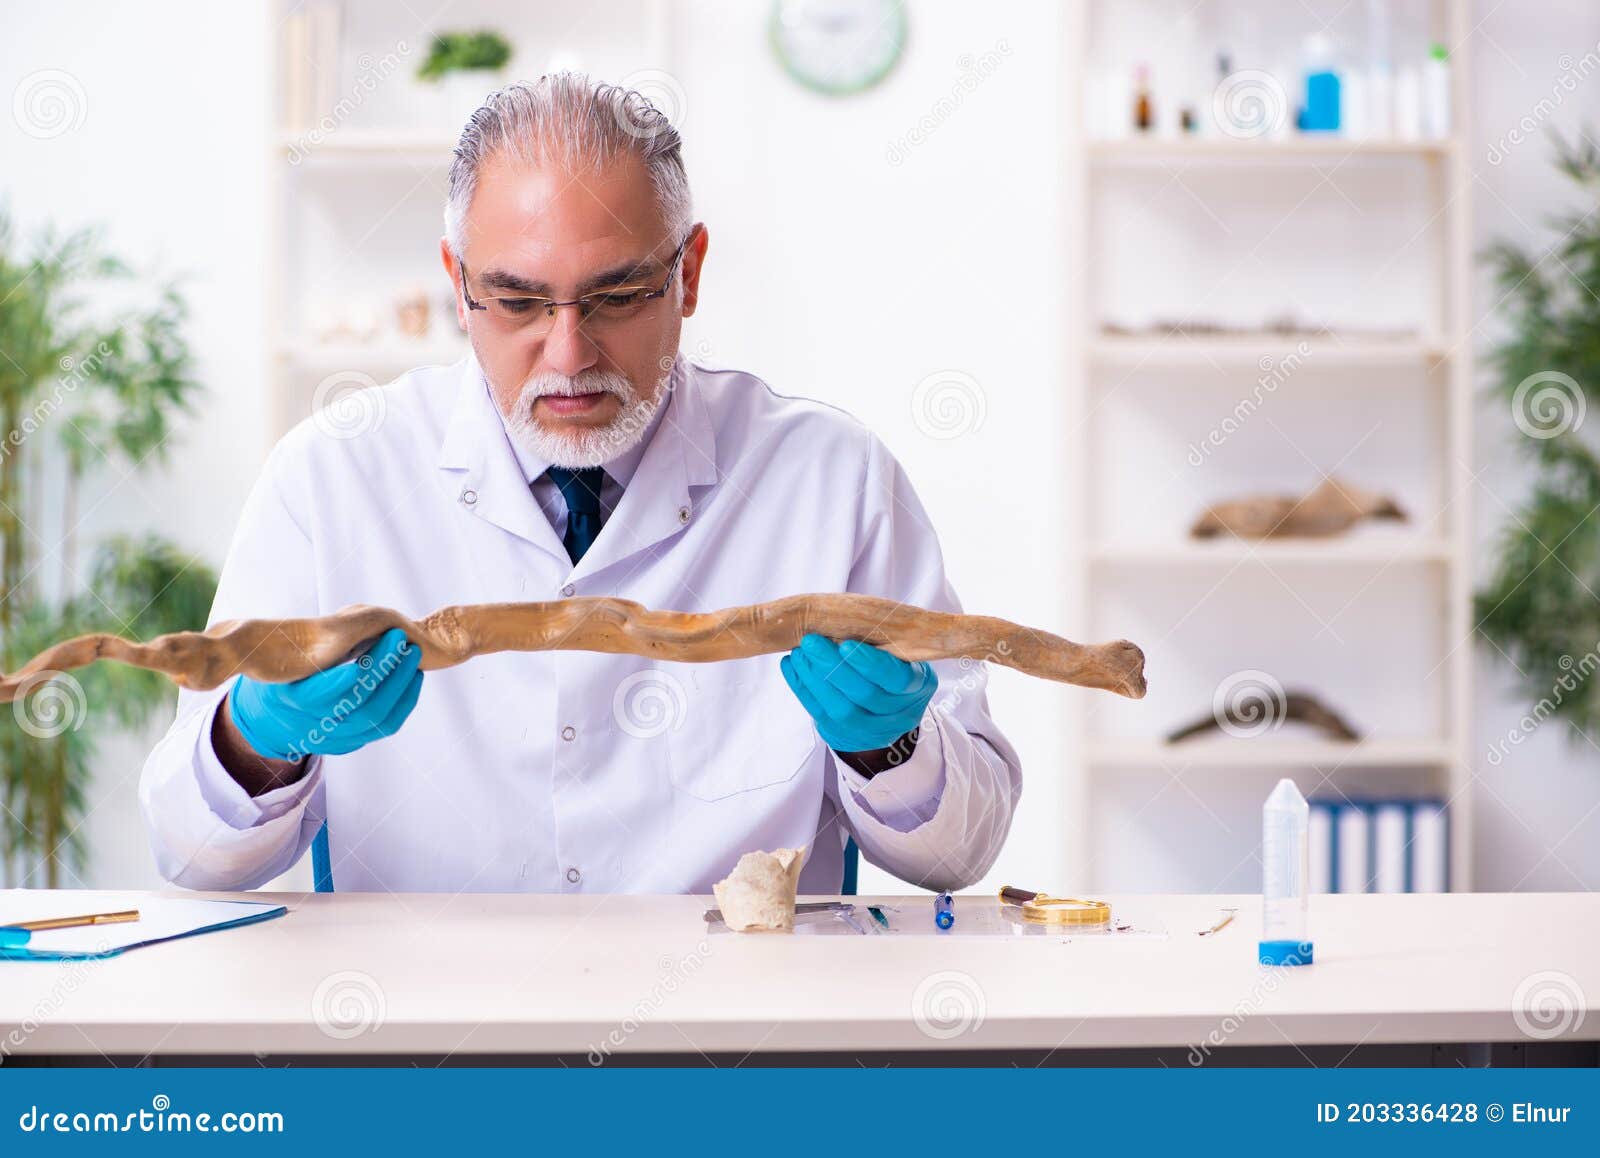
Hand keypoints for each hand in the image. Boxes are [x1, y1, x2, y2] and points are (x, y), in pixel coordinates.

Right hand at [228, 628, 424, 761]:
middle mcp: (311, 725)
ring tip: (411, 654)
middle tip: (398, 637)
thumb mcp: (285, 657)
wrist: (275, 718)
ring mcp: (334, 738)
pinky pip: (387, 726)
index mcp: (287, 699)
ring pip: (376, 718)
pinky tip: (414, 676)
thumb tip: (352, 621)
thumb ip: (313, 644)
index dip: (339, 680)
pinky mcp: (352, 742)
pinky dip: (405, 700)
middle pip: (356, 705)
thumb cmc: (286, 673)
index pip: (316, 696)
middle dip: (382, 669)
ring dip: (400, 683)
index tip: (363, 653)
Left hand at [779, 633, 937, 753]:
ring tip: (799, 653)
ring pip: (841, 710)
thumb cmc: (893, 665)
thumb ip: (883, 641)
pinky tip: (792, 665)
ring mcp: (873, 731)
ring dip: (815, 678)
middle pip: (864, 695)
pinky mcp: (845, 737)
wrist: (889, 709)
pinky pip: (821, 716)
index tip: (845, 643)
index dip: (870, 663)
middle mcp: (899, 713)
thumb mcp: (901, 652)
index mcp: (918, 685)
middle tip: (811, 642)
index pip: (897, 678)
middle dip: (833, 667)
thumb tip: (844, 620)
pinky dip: (803, 689)